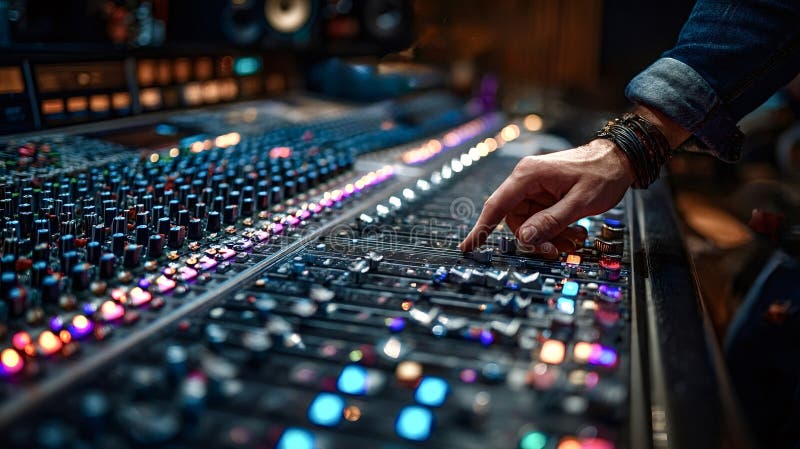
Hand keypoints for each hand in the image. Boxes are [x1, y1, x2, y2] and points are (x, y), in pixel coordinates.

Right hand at [458, 139, 636, 253]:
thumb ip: (551, 221)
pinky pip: (541, 219)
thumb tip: (525, 239)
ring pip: (529, 223)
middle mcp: (527, 180)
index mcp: (528, 175)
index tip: (468, 247)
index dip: (481, 228)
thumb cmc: (602, 173)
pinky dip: (555, 230)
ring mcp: (536, 188)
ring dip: (549, 237)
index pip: (497, 205)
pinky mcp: (546, 195)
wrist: (621, 159)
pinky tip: (574, 233)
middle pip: (515, 220)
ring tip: (574, 240)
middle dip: (534, 239)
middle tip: (556, 251)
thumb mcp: (579, 202)